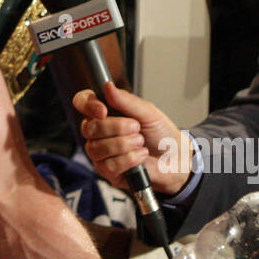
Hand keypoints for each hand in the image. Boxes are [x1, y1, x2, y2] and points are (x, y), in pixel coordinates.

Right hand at [73, 81, 190, 194]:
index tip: (103, 111)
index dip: (88, 105)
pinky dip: (128, 159)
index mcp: (105, 112)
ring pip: (96, 148)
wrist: (175, 158)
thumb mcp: (147, 112)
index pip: (82, 103)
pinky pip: (108, 165)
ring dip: (123, 144)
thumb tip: (107, 86)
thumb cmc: (161, 133)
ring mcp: (101, 153)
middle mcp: (98, 132)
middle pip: (89, 127)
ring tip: (140, 142)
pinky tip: (140, 156)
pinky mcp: (108, 171)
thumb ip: (126, 100)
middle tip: (136, 127)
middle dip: (116, 127)